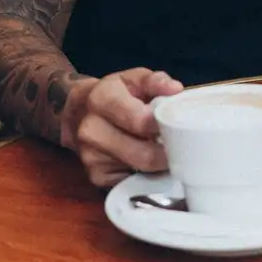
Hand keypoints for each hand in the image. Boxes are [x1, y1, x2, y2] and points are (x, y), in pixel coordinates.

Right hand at [60, 67, 183, 187]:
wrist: (79, 112)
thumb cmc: (114, 93)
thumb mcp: (133, 79)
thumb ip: (156, 81)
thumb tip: (176, 90)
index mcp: (101, 99)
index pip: (140, 121)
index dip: (165, 127)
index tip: (181, 128)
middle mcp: (91, 129)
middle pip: (143, 154)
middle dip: (168, 153)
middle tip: (182, 146)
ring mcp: (91, 156)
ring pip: (140, 170)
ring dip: (157, 164)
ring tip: (164, 149)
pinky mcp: (95, 176)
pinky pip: (131, 182)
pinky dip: (144, 174)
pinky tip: (147, 159)